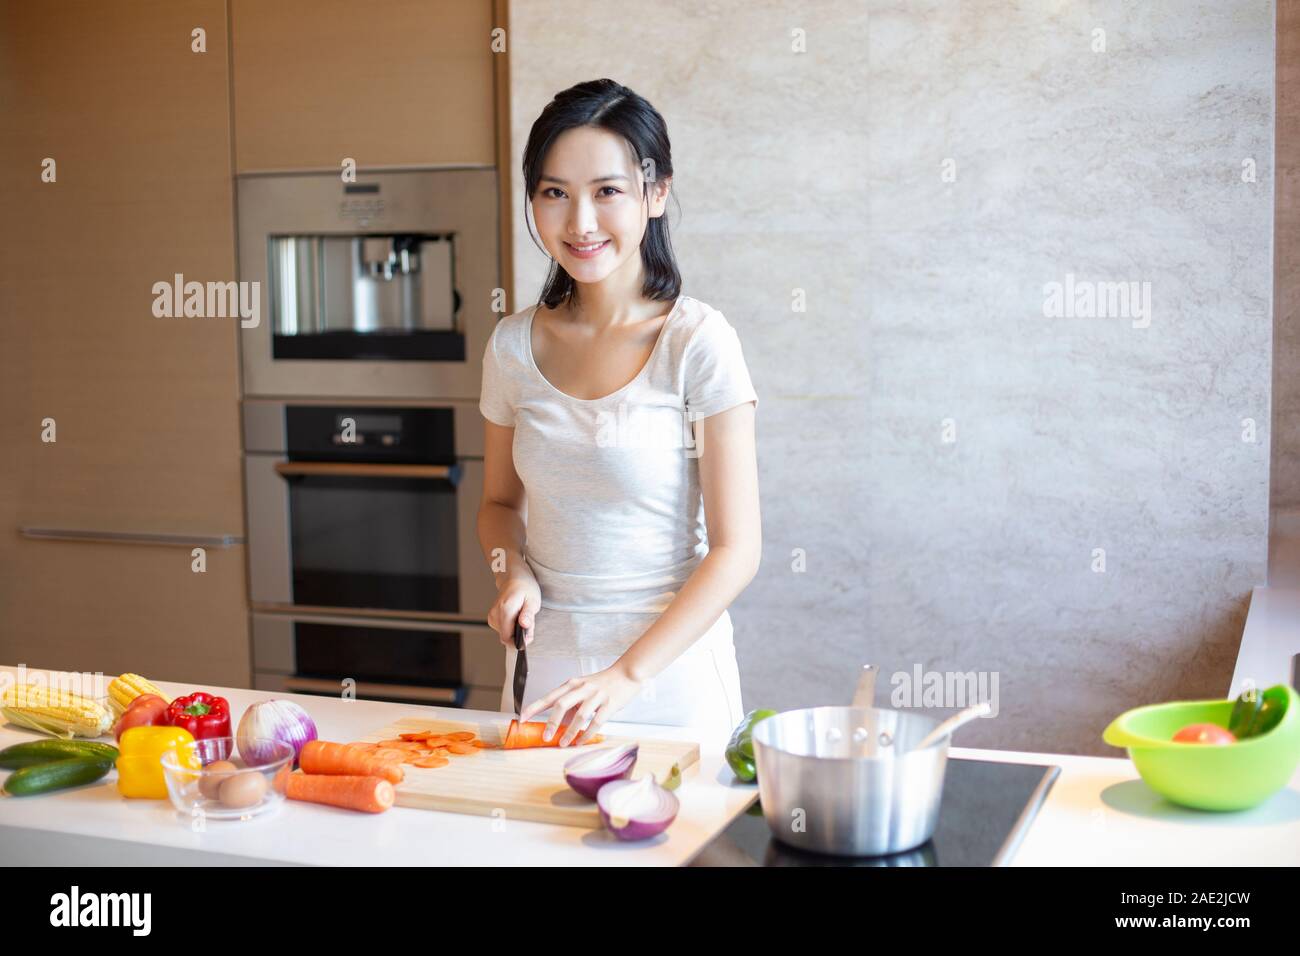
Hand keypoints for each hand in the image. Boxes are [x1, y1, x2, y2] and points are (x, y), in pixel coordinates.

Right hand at [487, 572, 539, 647]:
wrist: (514, 577)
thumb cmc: (525, 587)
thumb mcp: (533, 600)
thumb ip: (528, 615)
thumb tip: (524, 626)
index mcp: (505, 609)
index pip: (507, 638)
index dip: (518, 641)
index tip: (528, 634)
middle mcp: (495, 613)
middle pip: (506, 637)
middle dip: (519, 634)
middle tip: (528, 621)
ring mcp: (492, 615)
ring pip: (505, 634)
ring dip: (515, 630)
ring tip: (522, 616)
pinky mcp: (492, 617)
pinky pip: (503, 629)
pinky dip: (510, 626)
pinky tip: (516, 616)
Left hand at [518, 660, 642, 746]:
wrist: (627, 673)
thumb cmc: (604, 682)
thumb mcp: (583, 688)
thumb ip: (571, 703)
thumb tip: (559, 722)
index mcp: (573, 683)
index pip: (550, 696)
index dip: (535, 708)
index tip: (522, 718)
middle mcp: (582, 688)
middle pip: (562, 704)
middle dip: (552, 722)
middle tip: (545, 737)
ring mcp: (596, 695)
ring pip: (579, 715)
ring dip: (570, 732)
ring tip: (563, 744)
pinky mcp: (609, 704)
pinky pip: (596, 722)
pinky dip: (587, 734)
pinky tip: (581, 742)